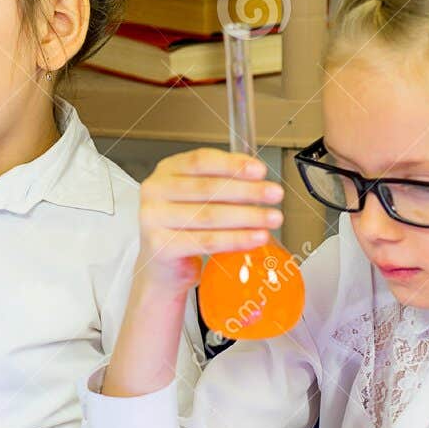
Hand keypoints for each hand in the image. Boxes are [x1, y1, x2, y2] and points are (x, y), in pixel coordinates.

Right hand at [136, 148, 283, 293]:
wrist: (163, 266)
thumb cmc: (184, 227)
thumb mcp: (196, 197)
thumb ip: (221, 184)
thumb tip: (259, 180)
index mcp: (166, 170)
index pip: (201, 161)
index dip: (233, 164)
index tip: (260, 171)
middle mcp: (155, 191)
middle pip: (208, 188)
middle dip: (248, 191)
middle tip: (275, 194)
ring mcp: (153, 219)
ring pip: (210, 215)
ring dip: (248, 216)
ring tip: (272, 218)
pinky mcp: (161, 246)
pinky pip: (207, 241)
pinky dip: (236, 239)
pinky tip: (256, 237)